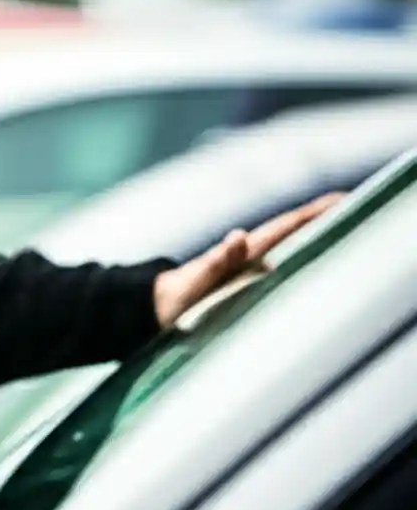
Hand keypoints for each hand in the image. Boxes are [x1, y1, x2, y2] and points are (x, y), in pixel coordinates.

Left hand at [153, 192, 345, 328]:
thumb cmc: (175, 297)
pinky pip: (277, 274)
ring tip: (343, 230)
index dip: (311, 214)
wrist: (154, 311)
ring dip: (312, 240)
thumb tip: (238, 236)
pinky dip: (296, 265)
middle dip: (321, 220)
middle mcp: (248, 261)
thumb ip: (216, 261)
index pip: (283, 228)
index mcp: (242, 255)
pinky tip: (310, 267)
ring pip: (287, 252)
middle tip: (354, 206)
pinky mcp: (243, 290)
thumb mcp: (195, 282)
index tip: (341, 198)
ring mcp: (247, 275)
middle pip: (291, 234)